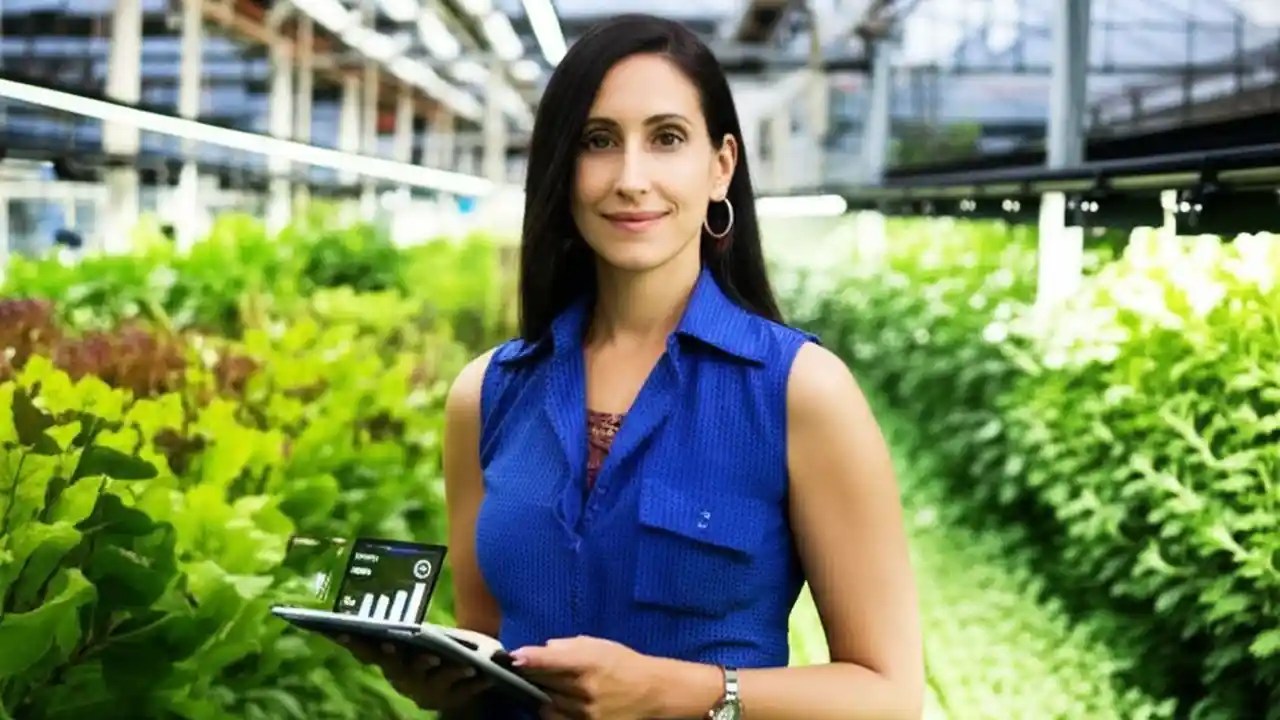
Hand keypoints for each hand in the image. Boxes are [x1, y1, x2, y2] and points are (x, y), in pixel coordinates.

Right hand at [335, 633, 491, 711]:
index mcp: (389, 661)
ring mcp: (427, 692)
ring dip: (448, 672)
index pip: (367, 652)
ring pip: (436, 681)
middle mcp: (403, 680)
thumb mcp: (413, 639)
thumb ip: (400, 629)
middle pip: (400, 669)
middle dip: (404, 658)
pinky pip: (464, 691)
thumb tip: (379, 598)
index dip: (354, 644)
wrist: (454, 678)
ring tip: (465, 663)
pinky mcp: (451, 700)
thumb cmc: (428, 648)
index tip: (345, 633)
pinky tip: (485, 675)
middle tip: (410, 649)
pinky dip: (474, 683)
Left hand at [510, 635, 661, 719]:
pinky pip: (556, 719)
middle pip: (543, 682)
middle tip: (527, 668)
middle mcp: (585, 689)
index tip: (514, 656)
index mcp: (589, 663)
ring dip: (543, 693)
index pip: (551, 661)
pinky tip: (559, 702)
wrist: (652, 692)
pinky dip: (552, 711)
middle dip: (532, 674)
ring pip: (546, 703)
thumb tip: (542, 649)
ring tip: (554, 686)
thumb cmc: (624, 664)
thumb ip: (569, 647)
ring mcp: (585, 712)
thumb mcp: (600, 646)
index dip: (530, 658)